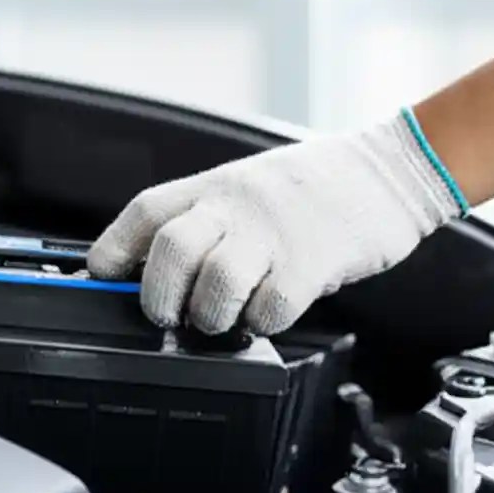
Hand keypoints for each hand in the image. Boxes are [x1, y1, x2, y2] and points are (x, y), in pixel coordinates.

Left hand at [87, 113, 463, 334]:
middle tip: (168, 314)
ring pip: (216, 285)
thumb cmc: (314, 187)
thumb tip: (152, 270)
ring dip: (210, 316)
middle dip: (159, 296)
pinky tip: (269, 312)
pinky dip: (261, 323)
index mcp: (214, 187)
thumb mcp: (246, 189)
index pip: (145, 214)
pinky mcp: (314, 262)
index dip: (114, 249)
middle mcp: (237, 207)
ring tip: (222, 318)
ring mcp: (275, 234)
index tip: (101, 277)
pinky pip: (271, 307)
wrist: (392, 169)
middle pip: (171, 251)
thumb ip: (205, 221)